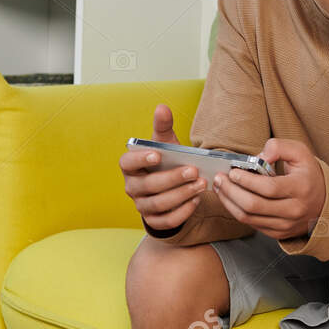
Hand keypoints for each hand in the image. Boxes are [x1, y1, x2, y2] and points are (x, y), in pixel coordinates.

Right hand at [120, 103, 205, 230]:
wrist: (169, 189)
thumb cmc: (165, 163)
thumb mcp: (165, 145)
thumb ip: (163, 127)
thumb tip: (162, 107)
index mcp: (130, 166)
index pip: (127, 163)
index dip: (140, 159)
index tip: (158, 155)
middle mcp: (132, 187)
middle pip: (149, 185)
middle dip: (173, 178)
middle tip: (194, 170)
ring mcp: (142, 206)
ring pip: (159, 204)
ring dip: (182, 194)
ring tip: (201, 184)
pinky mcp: (154, 221)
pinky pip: (167, 220)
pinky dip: (183, 212)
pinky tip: (196, 200)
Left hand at [212, 136, 325, 239]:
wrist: (323, 202)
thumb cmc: (307, 174)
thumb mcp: (300, 152)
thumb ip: (279, 147)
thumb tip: (258, 157)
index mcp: (301, 188)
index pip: (269, 188)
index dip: (247, 180)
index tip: (233, 172)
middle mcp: (294, 210)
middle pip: (254, 206)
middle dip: (231, 191)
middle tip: (220, 179)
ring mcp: (286, 225)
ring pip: (248, 218)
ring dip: (229, 202)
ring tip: (221, 188)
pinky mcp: (278, 233)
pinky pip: (251, 225)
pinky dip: (236, 211)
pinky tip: (230, 199)